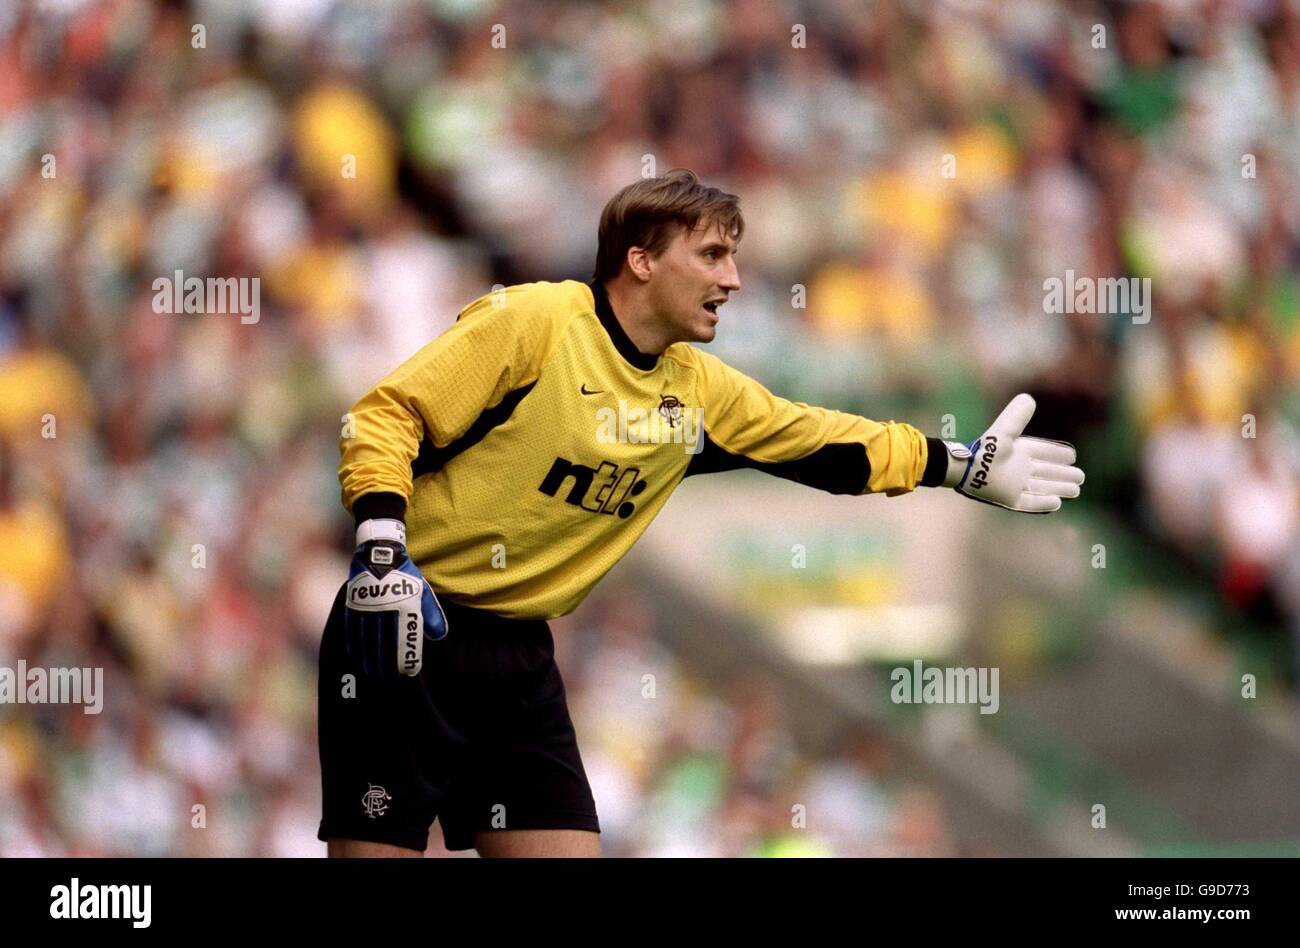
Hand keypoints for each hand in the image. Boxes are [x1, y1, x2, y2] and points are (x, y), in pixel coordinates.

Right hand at [344, 519, 447, 677]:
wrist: (380, 552)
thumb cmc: (406, 575)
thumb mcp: (423, 591)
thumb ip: (431, 615)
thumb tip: (438, 637)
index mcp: (404, 606)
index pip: (406, 639)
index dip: (407, 657)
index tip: (409, 671)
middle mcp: (385, 608)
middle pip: (385, 643)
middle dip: (386, 664)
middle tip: (387, 679)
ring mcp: (367, 606)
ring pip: (367, 639)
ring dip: (369, 658)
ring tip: (371, 673)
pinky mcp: (354, 603)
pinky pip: (352, 628)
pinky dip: (354, 643)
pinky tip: (356, 655)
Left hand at [941, 394, 1084, 512]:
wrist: (967, 469)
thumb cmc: (985, 449)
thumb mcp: (1005, 432)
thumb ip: (1017, 416)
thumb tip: (1028, 397)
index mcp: (1018, 452)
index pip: (1042, 453)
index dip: (1057, 454)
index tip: (1073, 456)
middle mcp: (1018, 469)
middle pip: (1046, 472)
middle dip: (1063, 474)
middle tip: (1080, 477)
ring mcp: (1014, 485)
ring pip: (1041, 487)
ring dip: (1058, 488)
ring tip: (1075, 490)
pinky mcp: (1008, 500)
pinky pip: (1029, 503)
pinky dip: (1043, 503)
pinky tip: (1057, 503)